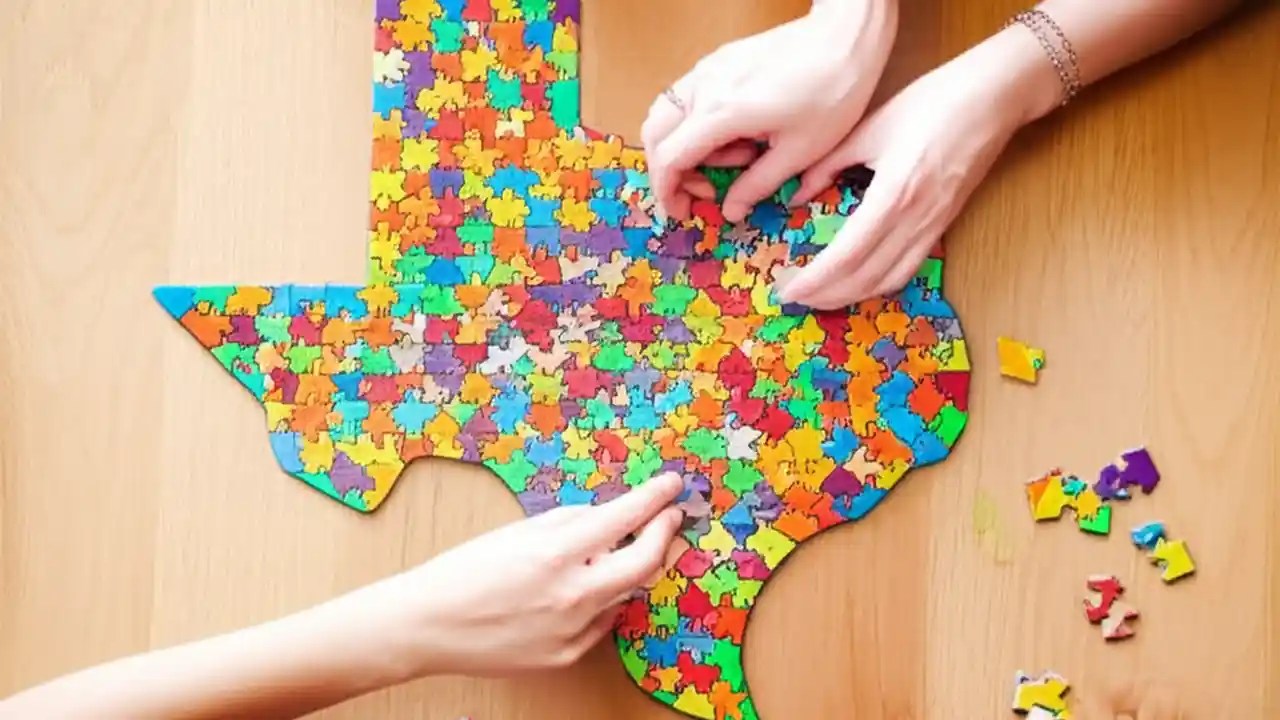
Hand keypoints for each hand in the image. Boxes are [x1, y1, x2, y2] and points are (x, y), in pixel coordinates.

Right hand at [357, 472, 686, 676]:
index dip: (655, 498)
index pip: (625, 518)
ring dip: (629, 567)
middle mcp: (571, 594)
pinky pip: (602, 621)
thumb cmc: (466, 570)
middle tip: (669, 517)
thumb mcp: (520, 531)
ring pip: (625, 592)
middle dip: (663, 535)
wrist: (430, 626)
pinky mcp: (567, 655)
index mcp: (555, 554)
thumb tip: (608, 518)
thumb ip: (570, 523)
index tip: (672, 485)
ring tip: (615, 550)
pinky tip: (585, 588)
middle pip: (645, 563)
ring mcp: (573, 630)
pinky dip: (602, 599)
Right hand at [641, 0, 898, 224]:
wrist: (845, 37)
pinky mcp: (716, 62)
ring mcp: (706, 70)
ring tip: (734, 160)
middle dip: (671, 170)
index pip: (669, 158)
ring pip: (667, 115)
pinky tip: (736, 135)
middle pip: (655, 135)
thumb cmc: (832, 92)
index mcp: (721, 112)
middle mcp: (703, 87)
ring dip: (685, 147)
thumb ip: (757, 185)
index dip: (667, 192)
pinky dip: (695, 126)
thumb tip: (730, 211)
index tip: (682, 213)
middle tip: (706, 191)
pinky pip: (686, 99)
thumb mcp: (799, 152)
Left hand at [778, 28, 1061, 308]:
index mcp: (893, 194)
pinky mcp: (945, 225)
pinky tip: (860, 281)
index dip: (815, 280)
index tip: (788, 290)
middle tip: (794, 298)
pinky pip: (909, 267)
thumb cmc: (932, 102)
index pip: (846, 255)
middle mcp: (915, 219)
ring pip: (889, 280)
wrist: (993, 97)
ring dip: (852, 296)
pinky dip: (880, 283)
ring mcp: (934, 226)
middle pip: (866, 278)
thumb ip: (829, 163)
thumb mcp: (869, 127)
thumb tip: (798, 193)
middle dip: (826, 296)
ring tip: (821, 297)